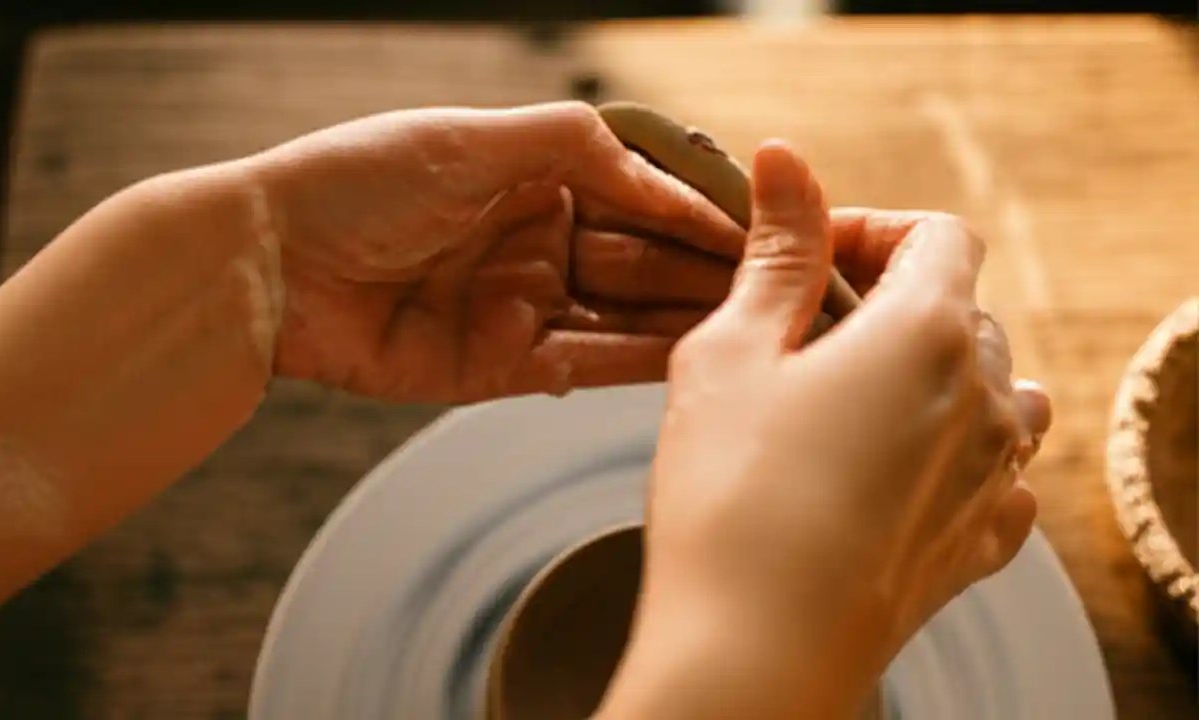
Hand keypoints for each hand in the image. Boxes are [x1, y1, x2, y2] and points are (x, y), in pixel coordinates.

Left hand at [247, 102, 743, 401]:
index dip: (698, 211)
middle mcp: (534, 240)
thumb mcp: (472, 139)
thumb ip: (574, 145)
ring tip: (758, 326)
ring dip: (688, 319)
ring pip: (624, 316)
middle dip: (707, 271)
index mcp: (529, 177)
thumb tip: (661, 170)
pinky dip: (639, 362)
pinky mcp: (500, 367)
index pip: (637, 194)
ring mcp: (520, 305)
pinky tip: (696, 356)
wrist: (267, 265)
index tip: (762, 225)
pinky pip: (585, 364)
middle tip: (785, 286)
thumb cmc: (355, 181)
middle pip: (641, 259)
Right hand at [600, 144, 1051, 718]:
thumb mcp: (732, 353)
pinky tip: (887, 468)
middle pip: (963, 308)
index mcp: (925, 332)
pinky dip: (954, 448)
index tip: (809, 257)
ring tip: (851, 400)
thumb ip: (777, 251)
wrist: (752, 651)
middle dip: (888, 300)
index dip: (871, 229)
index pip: (938, 235)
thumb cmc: (730, 501)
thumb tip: (788, 163)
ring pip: (994, 387)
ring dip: (933, 373)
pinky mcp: (980, 541)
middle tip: (802, 332)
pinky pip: (997, 469)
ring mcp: (992, 475)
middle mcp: (982, 397)